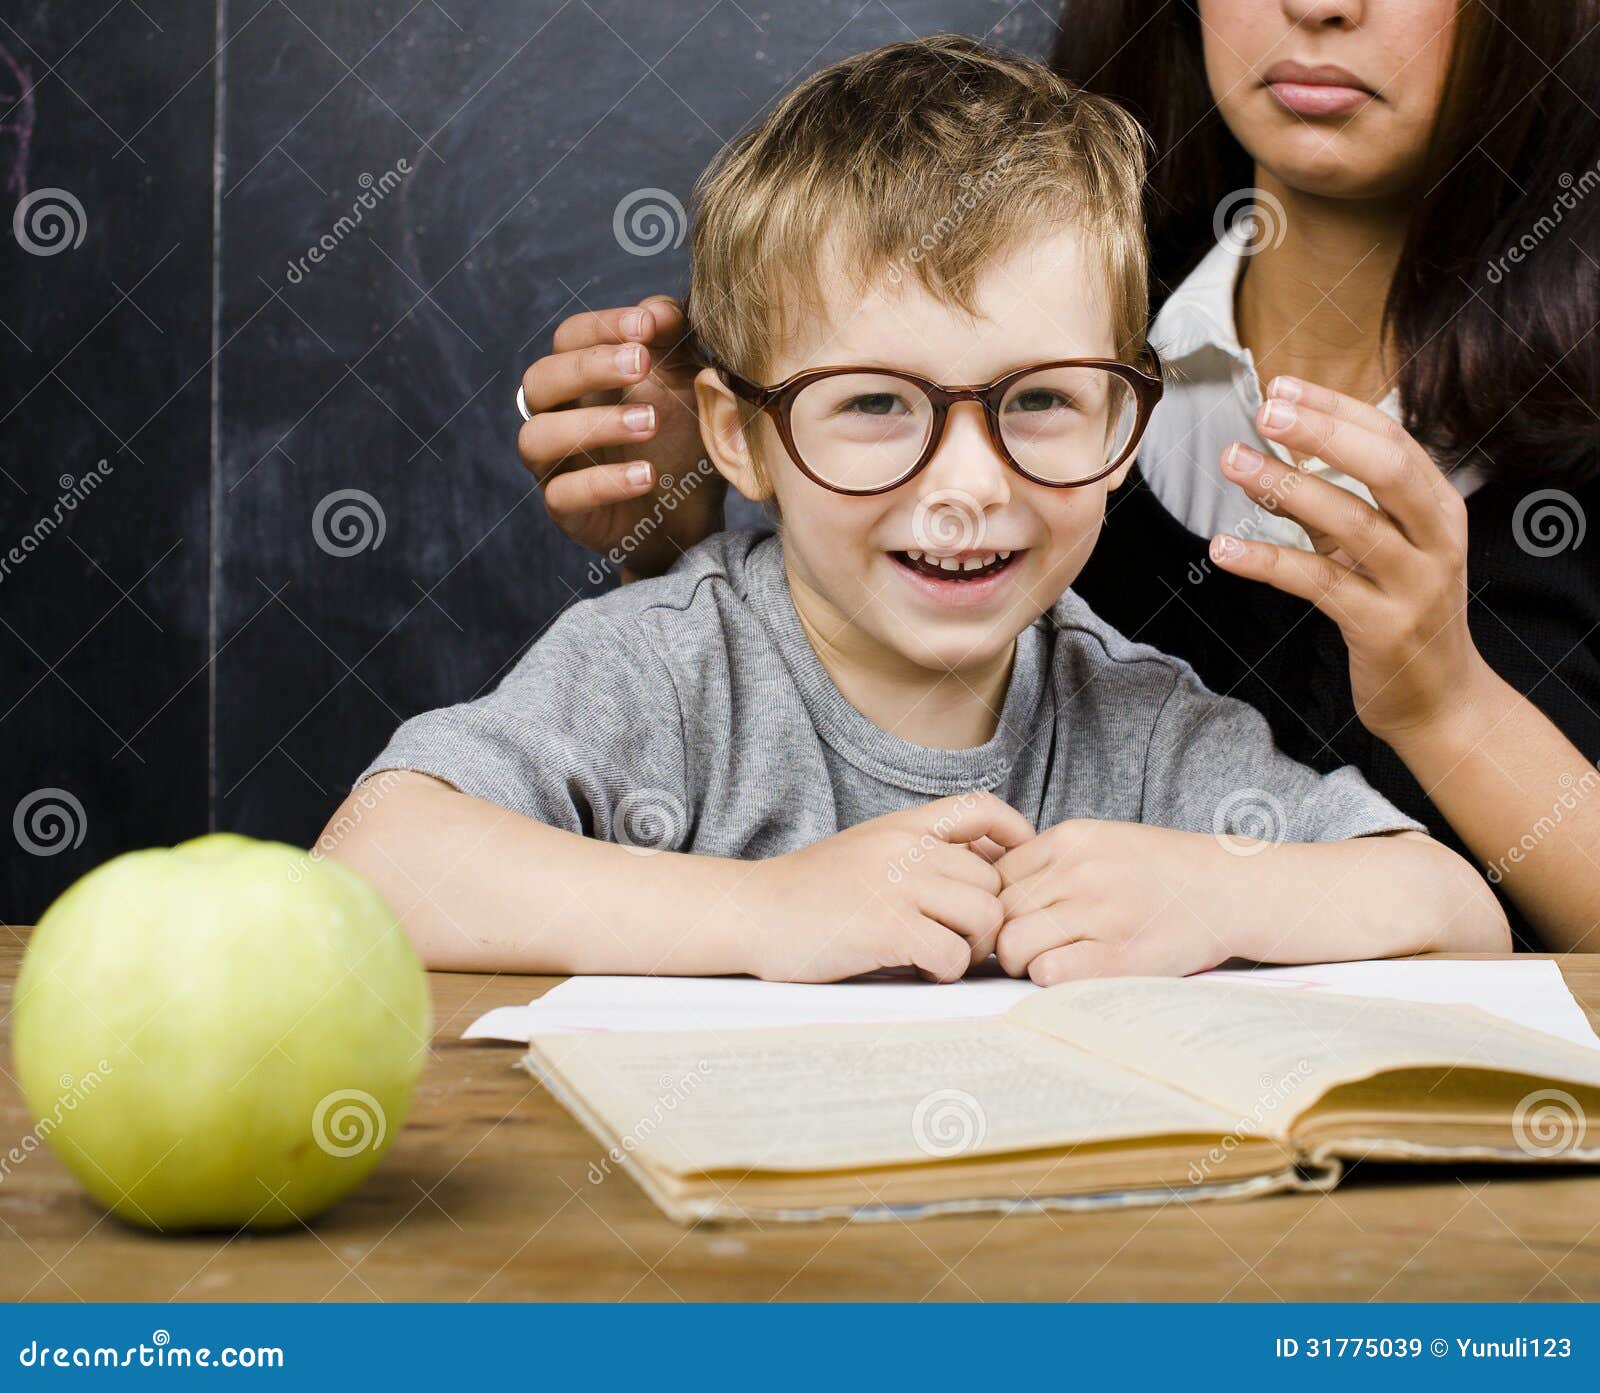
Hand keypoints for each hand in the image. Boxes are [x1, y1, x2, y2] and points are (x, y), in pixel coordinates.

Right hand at [518, 295, 721, 577]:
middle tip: (640, 363)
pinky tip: (646, 475)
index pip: (569, 337)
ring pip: (538, 438)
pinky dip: (603, 483)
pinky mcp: (567, 513)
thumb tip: (660, 309)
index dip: (603, 326)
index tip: (649, 325)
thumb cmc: (683, 438)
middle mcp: (557, 416)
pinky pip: (563, 496)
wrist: (694, 514)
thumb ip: (674, 340)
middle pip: (540, 380)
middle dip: (589, 367)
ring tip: (650, 423)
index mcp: (582, 377)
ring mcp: (556, 466)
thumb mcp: (688, 382)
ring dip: (593, 424)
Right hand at [738, 794, 1034, 982]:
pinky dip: (943, 971)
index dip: (1015, 834)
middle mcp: (906, 849)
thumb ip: (917, 852)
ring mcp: (898, 886)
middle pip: (995, 882)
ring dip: (971, 948)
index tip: (1017, 866)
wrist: (750, 912)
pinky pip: (953, 955)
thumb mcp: (867, 850)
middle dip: (987, 919)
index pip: (981, 809)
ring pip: (985, 918)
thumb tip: (983, 867)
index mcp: (902, 826)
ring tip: (938, 955)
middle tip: (958, 939)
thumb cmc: (807, 892)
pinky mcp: (888, 928)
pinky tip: (916, 969)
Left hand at [994, 821, 1239, 982]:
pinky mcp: (1120, 955)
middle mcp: (1079, 872)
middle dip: (1001, 936)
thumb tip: (989, 889)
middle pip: (998, 912)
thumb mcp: (1100, 843)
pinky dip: (1048, 978)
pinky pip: (1048, 972)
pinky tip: (1070, 972)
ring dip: (1021, 962)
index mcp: (1070, 839)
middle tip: (1024, 949)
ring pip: (1014, 944)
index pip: (994, 876)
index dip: (994, 905)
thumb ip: (1049, 861)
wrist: (1228, 889)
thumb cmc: (1159, 872)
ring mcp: (1100, 913)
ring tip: (1045, 962)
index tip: (1011, 921)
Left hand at [1209, 376, 1493, 748]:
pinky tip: (1222, 549)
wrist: (1438, 698)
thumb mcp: (1376, 547)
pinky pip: (1317, 583)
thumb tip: (1281, 444)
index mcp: (1439, 506)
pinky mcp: (1381, 627)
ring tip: (1231, 461)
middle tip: (1265, 410)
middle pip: (1384, 468)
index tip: (1282, 385)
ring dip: (1285, 487)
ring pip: (1349, 522)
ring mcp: (1414, 584)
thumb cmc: (1399, 608)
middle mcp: (1437, 538)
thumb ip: (1337, 500)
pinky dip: (1267, 562)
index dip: (1335, 409)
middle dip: (1324, 433)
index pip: (1390, 438)